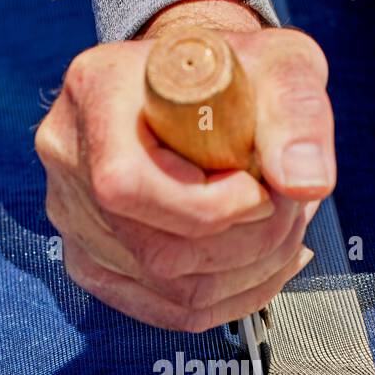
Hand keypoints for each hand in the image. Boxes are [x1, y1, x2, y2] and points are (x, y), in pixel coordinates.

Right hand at [34, 0, 334, 331]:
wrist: (200, 91)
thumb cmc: (235, 74)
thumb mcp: (280, 65)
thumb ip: (297, 114)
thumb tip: (305, 183)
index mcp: (96, 92)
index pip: (127, 185)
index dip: (207, 208)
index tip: (262, 190)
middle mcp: (69, 156)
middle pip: (156, 252)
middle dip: (247, 244)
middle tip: (291, 210)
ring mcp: (74, 216)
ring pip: (169, 290)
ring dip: (248, 273)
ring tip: (282, 229)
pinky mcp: (92, 260)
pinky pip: (165, 309)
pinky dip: (229, 298)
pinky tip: (260, 264)